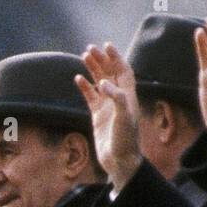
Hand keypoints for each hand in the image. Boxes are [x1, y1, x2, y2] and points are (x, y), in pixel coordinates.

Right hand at [75, 42, 142, 191]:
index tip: (106, 46)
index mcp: (128, 96)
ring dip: (93, 69)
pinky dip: (84, 87)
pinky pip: (90, 97)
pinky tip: (78, 78)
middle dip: (102, 60)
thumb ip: (116, 98)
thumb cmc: (125, 140)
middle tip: (90, 49)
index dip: (116, 58)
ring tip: (83, 57)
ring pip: (99, 82)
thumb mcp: (124, 118)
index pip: (123, 71)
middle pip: (110, 73)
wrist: (119, 160)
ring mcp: (107, 106)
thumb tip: (103, 82)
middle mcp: (118, 98)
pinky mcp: (97, 116)